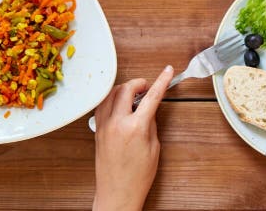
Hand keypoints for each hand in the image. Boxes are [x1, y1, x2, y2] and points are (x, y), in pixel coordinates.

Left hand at [93, 66, 173, 210]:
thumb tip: (149, 108)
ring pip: (111, 94)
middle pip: (127, 89)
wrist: (117, 194)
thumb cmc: (138, 177)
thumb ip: (151, 123)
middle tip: (148, 87)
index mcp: (135, 128)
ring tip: (134, 95)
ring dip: (124, 89)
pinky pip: (102, 106)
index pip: (151, 96)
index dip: (162, 81)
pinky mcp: (97, 131)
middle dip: (140, 83)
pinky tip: (119, 104)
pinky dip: (111, 99)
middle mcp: (117, 123)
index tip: (168, 71)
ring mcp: (104, 126)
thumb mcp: (154, 148)